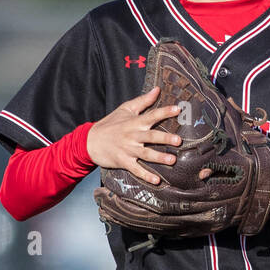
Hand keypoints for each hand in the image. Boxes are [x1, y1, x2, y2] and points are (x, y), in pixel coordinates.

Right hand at [87, 85, 212, 185]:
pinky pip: (136, 170)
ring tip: (172, 160)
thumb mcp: (125, 109)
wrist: (90, 141)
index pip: (152, 115)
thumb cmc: (110, 124)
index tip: (177, 109)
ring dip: (159, 158)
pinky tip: (156, 181)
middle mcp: (132, 136)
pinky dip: (146, 175)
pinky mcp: (123, 162)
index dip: (165, 112)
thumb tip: (157, 89)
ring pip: (146, 154)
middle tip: (179, 140)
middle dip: (165, 138)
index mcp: (134, 122)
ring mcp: (128, 150)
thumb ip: (143, 100)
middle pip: (151, 136)